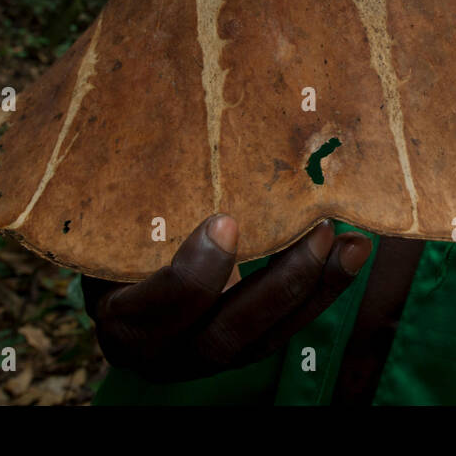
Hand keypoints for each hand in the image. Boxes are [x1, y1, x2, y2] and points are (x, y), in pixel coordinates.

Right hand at [82, 214, 371, 382]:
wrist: (117, 262)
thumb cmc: (108, 227)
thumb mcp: (101, 216)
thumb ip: (130, 189)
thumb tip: (116, 102)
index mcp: (118, 321)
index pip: (148, 315)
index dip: (188, 279)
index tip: (225, 222)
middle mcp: (160, 351)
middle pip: (221, 336)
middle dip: (276, 286)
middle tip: (318, 231)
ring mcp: (203, 354)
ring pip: (265, 338)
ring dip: (315, 289)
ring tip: (354, 244)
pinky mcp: (241, 344)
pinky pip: (286, 326)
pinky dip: (323, 289)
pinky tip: (353, 249)